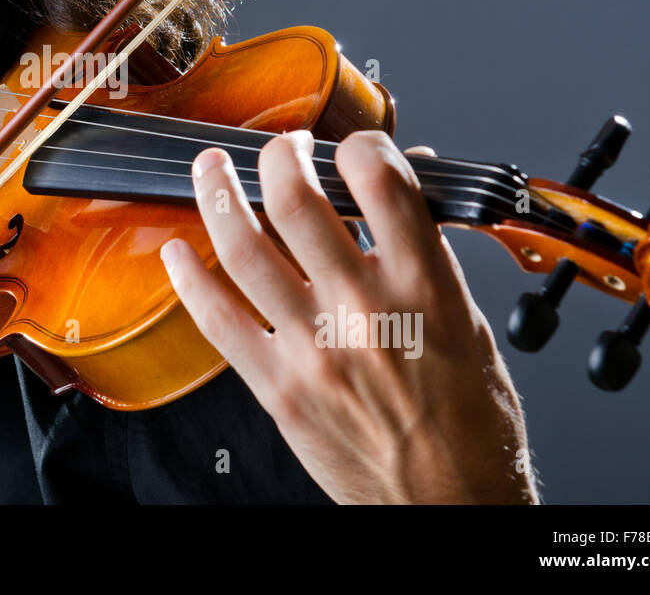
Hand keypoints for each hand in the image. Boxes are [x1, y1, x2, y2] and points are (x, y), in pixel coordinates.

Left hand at [160, 129, 538, 503]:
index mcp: (425, 287)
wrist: (452, 505)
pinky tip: (179, 253)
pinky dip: (190, 279)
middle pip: (298, 200)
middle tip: (278, 147)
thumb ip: (428, 258)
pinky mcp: (279, 388)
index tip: (350, 146)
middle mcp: (365, 310)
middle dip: (279, 155)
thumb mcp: (470, 326)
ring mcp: (315, 349)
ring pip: (246, 249)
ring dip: (218, 195)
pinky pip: (219, 321)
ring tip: (210, 169)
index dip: (360, 144)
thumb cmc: (470, 425)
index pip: (382, 180)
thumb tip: (403, 194)